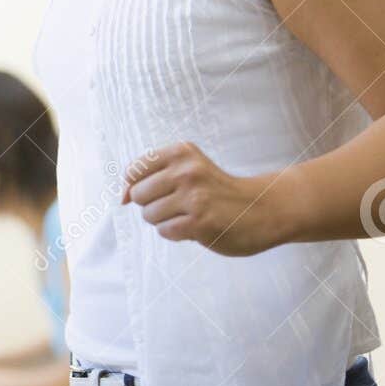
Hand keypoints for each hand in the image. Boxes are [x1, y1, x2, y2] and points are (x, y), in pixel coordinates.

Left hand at [122, 142, 280, 256]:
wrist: (262, 208)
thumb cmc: (216, 190)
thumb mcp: (188, 169)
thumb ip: (152, 177)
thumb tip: (122, 198)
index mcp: (182, 152)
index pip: (135, 170)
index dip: (135, 187)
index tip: (155, 193)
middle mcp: (187, 171)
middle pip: (139, 195)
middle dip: (152, 205)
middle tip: (178, 204)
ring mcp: (194, 197)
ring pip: (150, 215)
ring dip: (164, 220)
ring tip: (189, 214)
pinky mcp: (200, 223)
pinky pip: (166, 231)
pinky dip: (175, 233)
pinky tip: (195, 226)